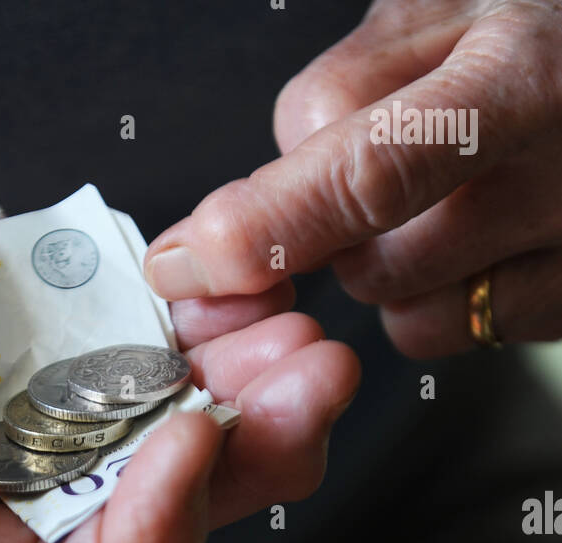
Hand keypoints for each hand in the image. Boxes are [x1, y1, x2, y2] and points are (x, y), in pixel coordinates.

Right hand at [0, 98, 358, 542]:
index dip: (151, 525)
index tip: (199, 439)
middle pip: (138, 502)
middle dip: (239, 453)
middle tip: (313, 379)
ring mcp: (0, 403)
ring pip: (144, 418)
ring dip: (229, 377)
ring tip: (290, 321)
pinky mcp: (9, 326)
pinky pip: (114, 333)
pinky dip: (173, 307)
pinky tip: (220, 275)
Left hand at [144, 0, 561, 355]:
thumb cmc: (545, 29)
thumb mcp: (450, 7)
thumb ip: (348, 88)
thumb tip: (249, 208)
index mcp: (523, 79)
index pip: (372, 176)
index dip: (270, 228)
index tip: (191, 262)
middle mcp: (559, 183)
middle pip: (372, 263)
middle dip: (338, 229)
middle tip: (390, 151)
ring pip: (407, 316)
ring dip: (390, 271)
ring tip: (450, 192)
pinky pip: (458, 337)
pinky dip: (443, 299)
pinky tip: (483, 236)